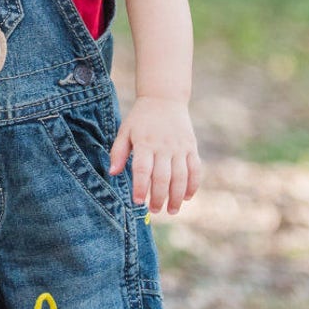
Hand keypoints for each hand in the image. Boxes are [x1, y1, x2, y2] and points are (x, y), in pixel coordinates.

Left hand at [109, 96, 200, 214]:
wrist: (164, 98)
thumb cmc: (141, 118)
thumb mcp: (125, 131)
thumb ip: (118, 152)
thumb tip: (112, 173)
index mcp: (144, 143)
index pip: (142, 170)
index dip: (140, 187)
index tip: (137, 202)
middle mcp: (163, 146)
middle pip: (162, 177)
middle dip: (159, 197)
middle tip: (155, 211)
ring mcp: (180, 147)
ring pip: (181, 177)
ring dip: (177, 196)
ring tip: (172, 210)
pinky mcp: (191, 147)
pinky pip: (195, 169)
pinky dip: (193, 185)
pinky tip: (188, 197)